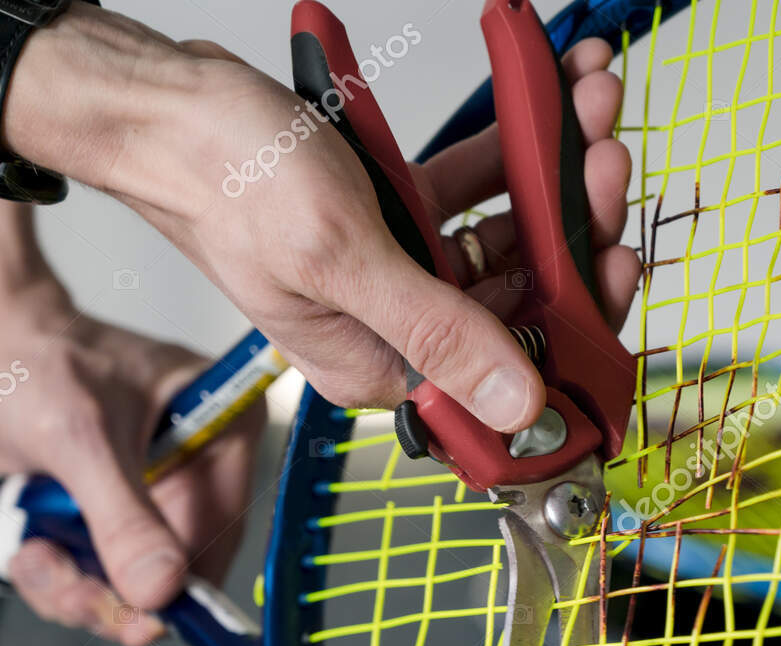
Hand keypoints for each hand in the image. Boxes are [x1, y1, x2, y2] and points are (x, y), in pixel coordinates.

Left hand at [0, 287, 262, 645]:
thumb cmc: (26, 351)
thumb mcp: (81, 439)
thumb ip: (124, 519)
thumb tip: (160, 587)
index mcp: (220, 425)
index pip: (223, 527)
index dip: (184, 582)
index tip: (144, 619)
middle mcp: (195, 460)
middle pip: (178, 565)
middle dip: (119, 591)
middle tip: (75, 592)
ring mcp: (150, 487)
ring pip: (134, 578)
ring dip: (82, 589)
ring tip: (40, 559)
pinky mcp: (106, 505)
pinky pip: (98, 570)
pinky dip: (62, 576)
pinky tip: (34, 550)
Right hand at [3, 8, 638, 432]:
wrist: (162, 104)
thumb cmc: (223, 180)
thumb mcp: (342, 258)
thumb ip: (438, 333)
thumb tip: (518, 406)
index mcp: (382, 367)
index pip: (507, 373)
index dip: (575, 321)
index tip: (618, 259)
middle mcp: (397, 329)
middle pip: (521, 297)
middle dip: (575, 226)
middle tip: (606, 159)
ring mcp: (399, 272)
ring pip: (507, 237)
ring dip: (553, 175)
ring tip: (585, 107)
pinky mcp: (395, 220)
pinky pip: (472, 195)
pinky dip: (508, 153)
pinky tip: (542, 104)